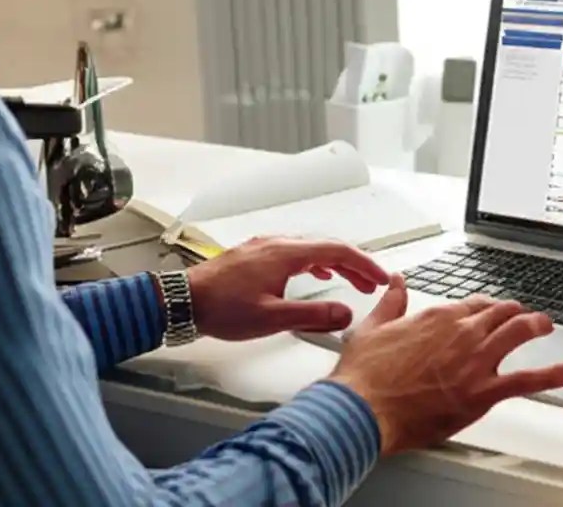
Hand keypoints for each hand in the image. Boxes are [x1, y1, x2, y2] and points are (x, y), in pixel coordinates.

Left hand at [184, 237, 388, 340]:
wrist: (183, 301)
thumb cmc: (220, 307)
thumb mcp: (272, 318)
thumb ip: (313, 316)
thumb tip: (344, 313)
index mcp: (286, 253)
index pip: (338, 251)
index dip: (364, 265)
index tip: (379, 277)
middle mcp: (277, 244)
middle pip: (328, 247)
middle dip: (354, 265)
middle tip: (371, 283)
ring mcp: (265, 247)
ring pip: (311, 249)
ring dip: (335, 264)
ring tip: (350, 281)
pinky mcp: (255, 255)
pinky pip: (296, 253)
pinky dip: (315, 263)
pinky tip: (315, 274)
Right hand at [327, 274, 562, 455]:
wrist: (363, 408)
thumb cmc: (364, 375)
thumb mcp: (373, 327)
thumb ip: (391, 302)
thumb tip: (395, 282)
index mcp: (437, 317)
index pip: (474, 304)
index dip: (486, 308)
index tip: (490, 311)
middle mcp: (461, 332)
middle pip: (501, 313)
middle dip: (515, 313)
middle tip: (524, 317)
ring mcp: (475, 360)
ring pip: (519, 332)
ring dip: (537, 326)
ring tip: (546, 326)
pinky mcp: (483, 391)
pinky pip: (528, 379)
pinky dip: (555, 374)